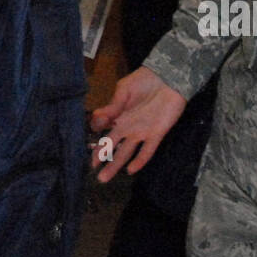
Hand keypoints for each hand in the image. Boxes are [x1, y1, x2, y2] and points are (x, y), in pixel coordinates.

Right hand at [90, 67, 186, 182]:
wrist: (167, 78)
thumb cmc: (143, 81)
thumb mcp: (123, 90)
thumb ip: (112, 106)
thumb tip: (96, 119)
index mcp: (118, 116)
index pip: (103, 131)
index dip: (96, 138)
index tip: (89, 143)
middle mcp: (128, 127)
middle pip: (112, 146)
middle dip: (101, 157)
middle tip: (93, 170)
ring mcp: (141, 132)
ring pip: (126, 152)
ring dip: (115, 164)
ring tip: (104, 178)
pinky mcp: (156, 135)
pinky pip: (147, 151)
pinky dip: (139, 161)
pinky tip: (131, 170)